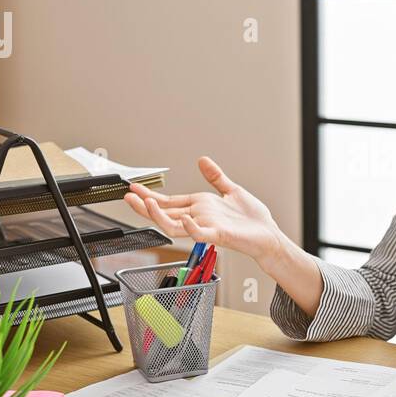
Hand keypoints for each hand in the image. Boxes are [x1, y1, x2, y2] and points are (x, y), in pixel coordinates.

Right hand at [123, 156, 284, 263]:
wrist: (268, 235)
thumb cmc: (252, 219)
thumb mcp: (231, 190)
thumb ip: (215, 177)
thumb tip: (202, 160)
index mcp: (199, 207)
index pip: (169, 202)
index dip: (151, 196)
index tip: (135, 189)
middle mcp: (199, 218)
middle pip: (165, 214)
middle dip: (144, 206)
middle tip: (127, 197)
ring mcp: (207, 228)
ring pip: (175, 225)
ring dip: (159, 216)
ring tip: (146, 204)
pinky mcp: (219, 236)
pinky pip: (200, 234)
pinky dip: (191, 227)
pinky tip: (184, 218)